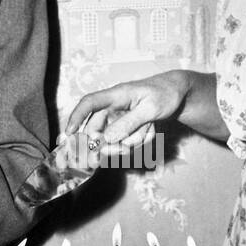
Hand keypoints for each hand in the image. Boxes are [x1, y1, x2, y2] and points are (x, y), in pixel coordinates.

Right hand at [65, 71, 187, 151]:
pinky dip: (140, 140)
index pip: (89, 103)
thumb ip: (130, 123)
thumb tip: (108, 138)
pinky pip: (128, 141)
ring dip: (133, 140)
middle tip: (123, 152)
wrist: (177, 93)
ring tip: (150, 127)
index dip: (76, 117)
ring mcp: (119, 118)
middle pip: (98, 129)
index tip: (69, 133)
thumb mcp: (151, 109)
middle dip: (108, 144)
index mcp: (116, 95)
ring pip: (116, 139)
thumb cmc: (164, 94)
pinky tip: (151, 129)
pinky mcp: (126, 127)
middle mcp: (113, 107)